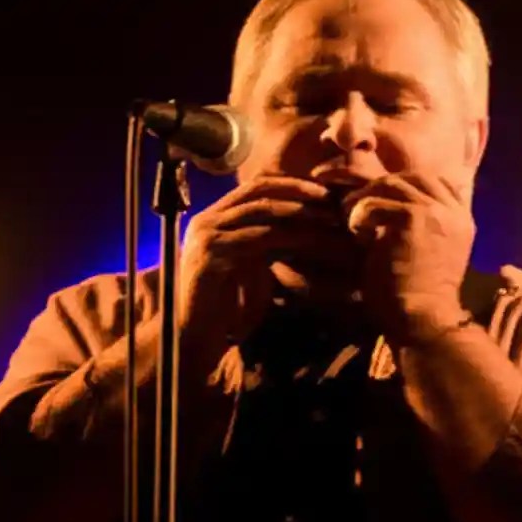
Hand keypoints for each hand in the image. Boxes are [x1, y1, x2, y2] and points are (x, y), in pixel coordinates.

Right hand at [178, 175, 339, 361]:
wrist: (193, 337)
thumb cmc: (225, 309)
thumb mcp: (252, 266)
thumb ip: (270, 244)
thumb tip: (306, 227)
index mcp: (214, 219)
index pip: (255, 186)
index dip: (290, 185)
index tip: (322, 192)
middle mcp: (207, 220)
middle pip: (258, 189)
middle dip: (297, 190)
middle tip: (328, 197)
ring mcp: (206, 235)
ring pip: (260, 210)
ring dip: (298, 212)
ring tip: (326, 217)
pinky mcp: (210, 254)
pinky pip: (256, 238)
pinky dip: (287, 236)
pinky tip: (308, 240)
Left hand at [343, 173, 475, 344]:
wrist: (423, 320)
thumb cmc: (418, 299)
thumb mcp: (428, 256)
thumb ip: (419, 228)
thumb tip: (386, 206)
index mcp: (461, 222)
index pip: (438, 182)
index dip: (407, 185)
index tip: (384, 199)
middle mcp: (454, 212)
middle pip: (416, 176)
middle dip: (385, 186)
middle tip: (361, 203)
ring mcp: (436, 212)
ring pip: (393, 184)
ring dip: (367, 198)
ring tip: (353, 219)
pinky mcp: (414, 217)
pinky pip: (377, 202)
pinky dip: (360, 214)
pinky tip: (357, 233)